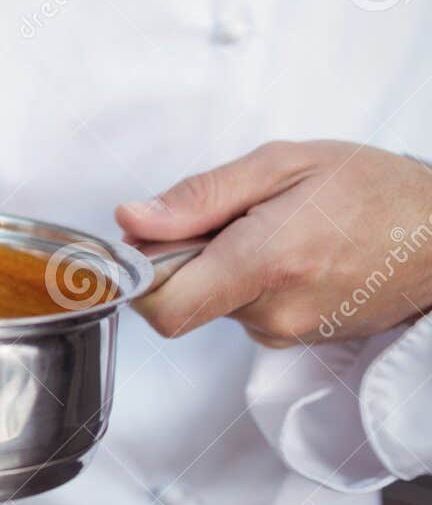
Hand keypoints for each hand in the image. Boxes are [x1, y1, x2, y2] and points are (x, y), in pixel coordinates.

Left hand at [117, 140, 431, 344]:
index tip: (147, 239)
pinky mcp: (297, 340)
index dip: (139, 275)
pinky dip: (247, 280)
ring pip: (213, 303)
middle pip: (183, 300)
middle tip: (227, 217)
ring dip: (220, 266)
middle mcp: (274, 313)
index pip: (164, 307)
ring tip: (271, 227)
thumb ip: (200, 196)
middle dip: (183, 258)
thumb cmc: (372, 189)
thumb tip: (132, 220)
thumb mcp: (281, 164)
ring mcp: (288, 333)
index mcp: (266, 264)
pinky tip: (286, 250)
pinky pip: (244, 310)